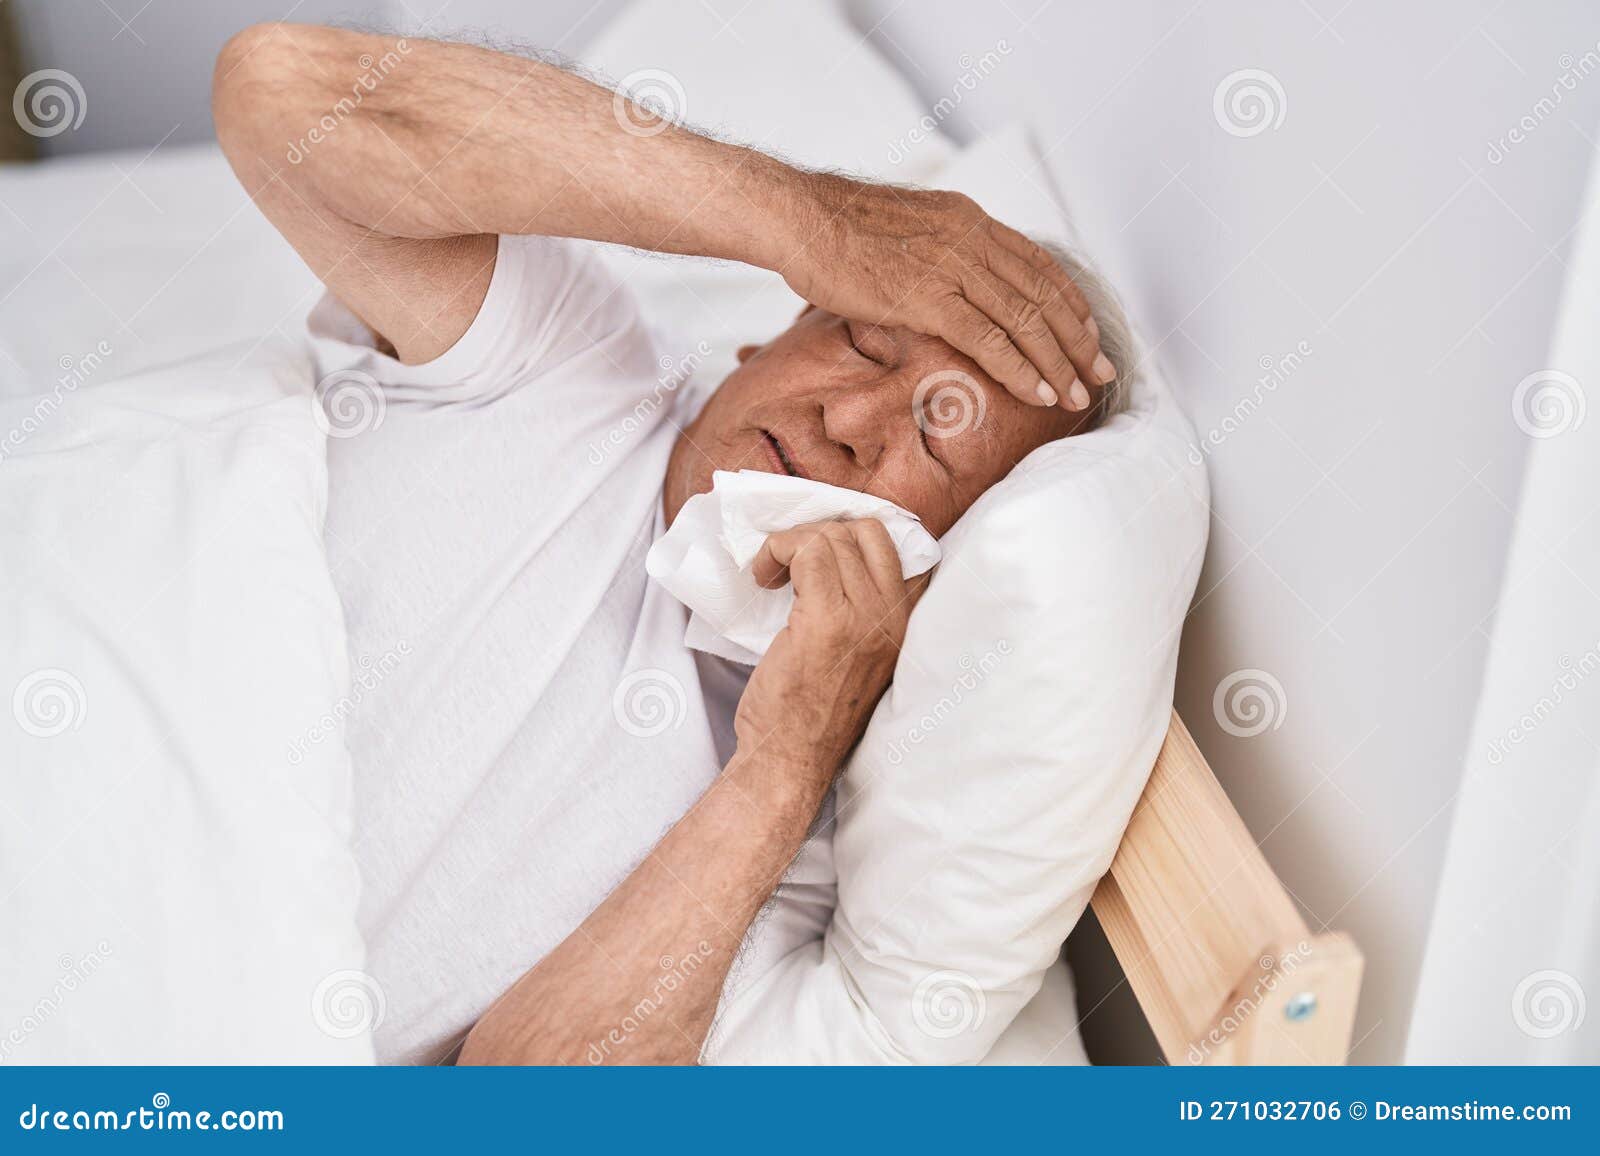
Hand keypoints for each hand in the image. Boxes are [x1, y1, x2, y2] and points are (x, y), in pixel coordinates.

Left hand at [734, 520, 928, 783]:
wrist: (790, 759)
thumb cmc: (812, 712)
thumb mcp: (858, 657)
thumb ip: (862, 612)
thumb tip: (828, 557)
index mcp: (906, 624)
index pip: (898, 546)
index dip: (851, 536)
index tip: (816, 553)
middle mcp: (895, 617)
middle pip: (865, 532)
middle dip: (818, 534)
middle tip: (788, 564)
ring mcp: (865, 618)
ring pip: (832, 537)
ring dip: (790, 545)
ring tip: (771, 574)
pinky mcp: (826, 621)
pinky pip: (806, 552)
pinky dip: (776, 552)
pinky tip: (763, 577)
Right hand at [778, 174, 1113, 412]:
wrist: (800, 218)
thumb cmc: (836, 230)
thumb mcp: (905, 229)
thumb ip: (938, 250)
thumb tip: (947, 281)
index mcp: (969, 219)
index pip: (1038, 264)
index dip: (1070, 303)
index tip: (1087, 335)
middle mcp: (971, 237)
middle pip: (1042, 294)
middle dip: (1077, 340)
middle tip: (1100, 373)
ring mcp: (953, 265)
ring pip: (1025, 319)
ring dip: (1057, 362)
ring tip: (1077, 395)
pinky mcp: (929, 295)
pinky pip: (989, 339)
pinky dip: (1021, 369)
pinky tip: (1039, 393)